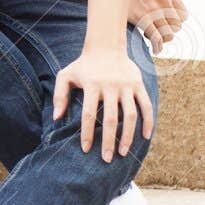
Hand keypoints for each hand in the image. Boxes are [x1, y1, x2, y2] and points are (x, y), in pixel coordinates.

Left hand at [53, 47, 154, 161]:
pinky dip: (148, 121)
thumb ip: (59, 95)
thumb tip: (56, 118)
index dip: (87, 133)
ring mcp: (127, 86)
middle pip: (111, 119)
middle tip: (106, 159)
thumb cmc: (83, 65)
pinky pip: (146, 105)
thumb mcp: (65, 75)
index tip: (86, 149)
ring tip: (123, 153)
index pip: (89, 114)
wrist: (106, 46)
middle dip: (108, 141)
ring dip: (128, 136)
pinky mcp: (139, 84)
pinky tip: (146, 137)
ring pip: (131, 115)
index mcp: (92, 85)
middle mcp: (110, 86)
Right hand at [127, 0, 187, 52]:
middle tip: (156, 31)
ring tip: (152, 37)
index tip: (166, 25)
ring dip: (161, 39)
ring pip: (169, 34)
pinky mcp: (143, 18)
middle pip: (177, 26)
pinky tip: (155, 50)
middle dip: (168, 31)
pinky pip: (157, 38)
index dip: (175, 23)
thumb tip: (169, 16)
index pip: (183, 15)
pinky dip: (157, 47)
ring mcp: (154, 9)